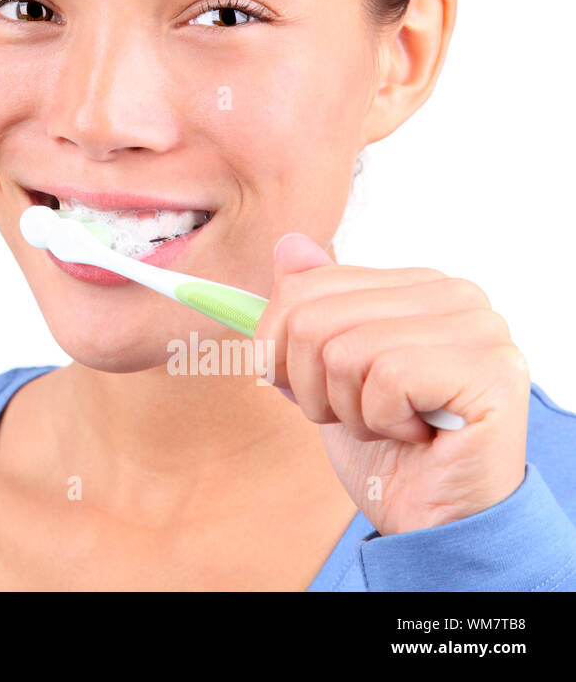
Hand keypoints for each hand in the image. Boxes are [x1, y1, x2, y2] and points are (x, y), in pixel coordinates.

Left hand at [256, 233, 529, 534]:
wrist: (435, 522)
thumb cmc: (386, 448)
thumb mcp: (327, 373)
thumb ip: (311, 306)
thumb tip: (290, 244)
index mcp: (414, 285)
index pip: (304, 286)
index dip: (276, 346)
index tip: (301, 385)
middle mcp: (454, 294)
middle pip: (312, 318)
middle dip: (310, 386)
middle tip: (353, 416)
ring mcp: (479, 328)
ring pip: (344, 350)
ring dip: (347, 409)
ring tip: (389, 425)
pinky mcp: (490, 369)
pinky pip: (385, 378)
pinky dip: (381, 421)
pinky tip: (418, 434)